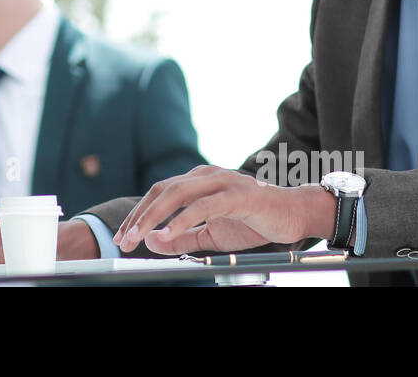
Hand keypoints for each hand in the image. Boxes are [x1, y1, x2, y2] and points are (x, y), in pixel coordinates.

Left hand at [113, 165, 329, 254]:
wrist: (294, 216)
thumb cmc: (253, 221)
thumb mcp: (211, 235)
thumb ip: (182, 238)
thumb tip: (152, 241)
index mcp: (198, 181)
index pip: (160, 194)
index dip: (138, 215)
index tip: (123, 236)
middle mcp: (206, 175)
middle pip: (162, 191)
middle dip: (139, 217)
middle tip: (123, 240)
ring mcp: (222, 181)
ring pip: (178, 194)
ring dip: (153, 217)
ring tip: (137, 237)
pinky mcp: (238, 194)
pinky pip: (203, 206)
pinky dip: (182, 220)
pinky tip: (167, 234)